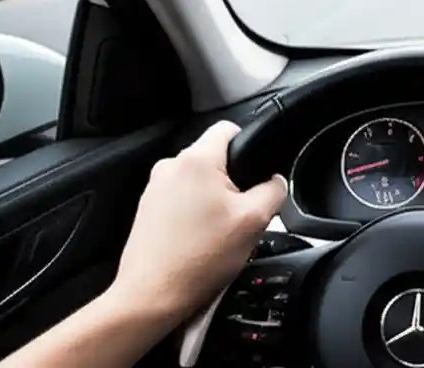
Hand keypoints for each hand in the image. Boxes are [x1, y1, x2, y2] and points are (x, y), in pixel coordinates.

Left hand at [109, 121, 288, 322]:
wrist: (152, 296)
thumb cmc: (200, 258)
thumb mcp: (255, 221)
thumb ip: (274, 190)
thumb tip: (276, 181)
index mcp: (196, 159)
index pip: (229, 128)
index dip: (249, 145)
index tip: (256, 174)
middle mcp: (170, 166)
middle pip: (215, 159)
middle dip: (233, 182)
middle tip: (241, 215)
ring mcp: (154, 188)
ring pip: (199, 182)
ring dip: (213, 201)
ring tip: (218, 234)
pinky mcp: (147, 210)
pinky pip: (181, 201)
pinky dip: (194, 215)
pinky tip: (199, 242)